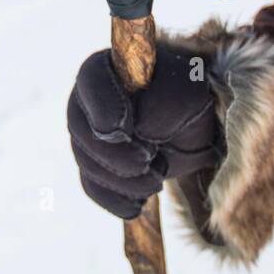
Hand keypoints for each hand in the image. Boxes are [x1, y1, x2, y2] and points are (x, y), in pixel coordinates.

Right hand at [67, 44, 221, 218]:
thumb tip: (141, 132)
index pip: (92, 83)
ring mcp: (85, 136)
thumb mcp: (188, 93)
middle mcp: (86, 101)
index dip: (105, 110)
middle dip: (118, 156)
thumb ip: (165, 104)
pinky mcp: (92, 166)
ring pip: (88, 164)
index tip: (129, 131)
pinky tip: (138, 203)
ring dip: (125, 180)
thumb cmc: (186, 99)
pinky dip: (116, 200)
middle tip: (152, 162)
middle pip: (83, 132)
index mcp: (106, 69)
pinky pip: (93, 188)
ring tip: (157, 177)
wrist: (190, 127)